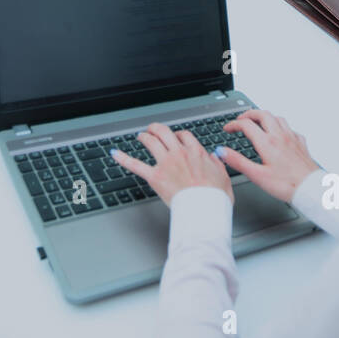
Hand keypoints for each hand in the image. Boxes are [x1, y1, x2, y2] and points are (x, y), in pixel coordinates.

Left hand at [110, 122, 231, 205]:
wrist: (205, 209)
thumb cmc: (214, 196)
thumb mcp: (223, 176)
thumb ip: (217, 164)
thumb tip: (215, 157)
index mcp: (196, 152)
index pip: (184, 135)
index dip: (178, 135)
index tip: (176, 138)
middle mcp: (179, 154)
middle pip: (165, 132)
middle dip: (157, 129)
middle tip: (153, 129)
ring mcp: (166, 164)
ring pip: (151, 142)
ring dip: (144, 136)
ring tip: (141, 136)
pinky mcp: (155, 177)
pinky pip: (136, 165)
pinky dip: (123, 158)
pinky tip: (115, 154)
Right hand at [217, 110, 319, 202]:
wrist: (311, 189)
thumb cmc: (287, 185)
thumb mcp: (257, 176)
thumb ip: (238, 162)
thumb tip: (222, 152)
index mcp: (267, 143)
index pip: (246, 124)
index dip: (233, 124)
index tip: (227, 129)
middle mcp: (280, 136)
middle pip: (263, 114)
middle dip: (249, 114)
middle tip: (240, 119)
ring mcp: (292, 138)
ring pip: (277, 118)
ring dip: (265, 117)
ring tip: (258, 122)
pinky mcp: (301, 144)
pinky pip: (290, 129)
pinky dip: (281, 127)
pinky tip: (280, 135)